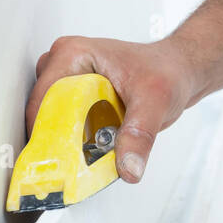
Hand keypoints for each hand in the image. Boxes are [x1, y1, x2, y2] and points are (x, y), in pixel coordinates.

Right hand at [28, 36, 199, 182]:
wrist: (180, 70)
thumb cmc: (167, 71)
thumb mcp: (155, 102)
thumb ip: (140, 136)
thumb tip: (128, 167)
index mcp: (74, 55)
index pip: (43, 98)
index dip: (45, 131)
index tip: (53, 159)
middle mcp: (65, 64)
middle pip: (42, 110)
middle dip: (53, 139)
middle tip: (67, 165)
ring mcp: (69, 80)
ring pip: (51, 119)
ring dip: (64, 141)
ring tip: (79, 160)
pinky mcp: (77, 95)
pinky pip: (65, 122)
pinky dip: (74, 140)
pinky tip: (88, 153)